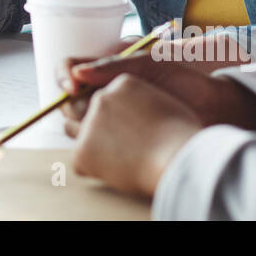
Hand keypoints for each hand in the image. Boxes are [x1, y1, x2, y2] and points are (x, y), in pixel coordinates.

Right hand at [59, 52, 255, 133]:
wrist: (213, 108)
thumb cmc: (185, 80)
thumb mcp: (147, 64)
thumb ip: (113, 65)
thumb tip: (77, 73)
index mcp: (108, 68)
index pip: (70, 68)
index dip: (64, 75)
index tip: (72, 85)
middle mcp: (105, 91)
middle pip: (70, 97)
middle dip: (74, 101)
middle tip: (90, 105)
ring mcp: (112, 115)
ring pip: (79, 120)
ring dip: (84, 122)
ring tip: (106, 123)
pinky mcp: (121, 137)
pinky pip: (95, 140)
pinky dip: (95, 140)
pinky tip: (114, 140)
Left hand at [67, 74, 202, 197]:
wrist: (178, 157)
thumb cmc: (181, 136)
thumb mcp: (164, 104)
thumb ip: (143, 101)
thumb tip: (134, 109)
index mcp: (123, 83)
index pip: (104, 94)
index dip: (110, 112)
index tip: (123, 127)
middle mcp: (102, 98)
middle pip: (84, 109)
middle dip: (94, 125)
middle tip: (116, 144)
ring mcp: (90, 122)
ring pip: (74, 130)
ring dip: (87, 141)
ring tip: (113, 157)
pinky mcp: (82, 149)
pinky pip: (80, 161)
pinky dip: (92, 168)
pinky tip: (115, 173)